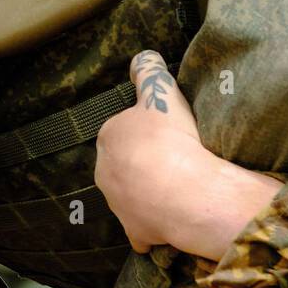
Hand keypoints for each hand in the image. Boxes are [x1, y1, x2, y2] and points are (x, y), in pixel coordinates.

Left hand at [96, 49, 281, 258]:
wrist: (182, 191)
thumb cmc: (170, 139)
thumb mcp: (161, 92)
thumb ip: (148, 71)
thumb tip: (142, 55)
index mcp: (109, 138)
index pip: (122, 130)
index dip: (144, 131)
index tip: (165, 134)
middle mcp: (105, 173)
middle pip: (123, 165)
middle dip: (141, 164)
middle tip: (173, 161)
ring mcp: (119, 206)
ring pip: (130, 197)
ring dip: (146, 194)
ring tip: (176, 189)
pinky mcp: (135, 232)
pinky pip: (141, 231)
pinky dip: (151, 229)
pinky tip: (168, 222)